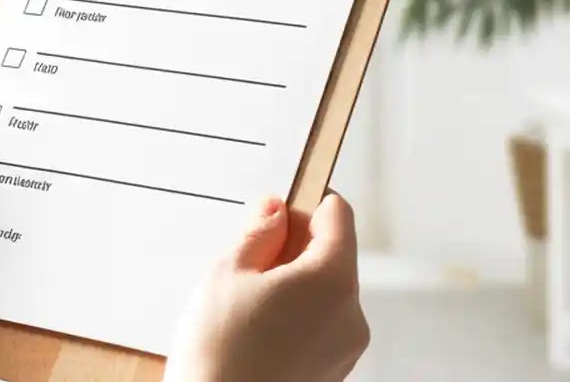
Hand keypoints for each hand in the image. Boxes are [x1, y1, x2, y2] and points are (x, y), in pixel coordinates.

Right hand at [165, 193, 368, 381]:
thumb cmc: (218, 353)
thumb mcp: (227, 272)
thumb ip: (258, 233)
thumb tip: (274, 210)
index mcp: (332, 281)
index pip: (338, 216)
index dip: (307, 203)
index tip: (280, 208)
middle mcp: (351, 315)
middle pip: (334, 256)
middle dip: (295, 249)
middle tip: (250, 261)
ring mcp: (346, 349)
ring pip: (326, 293)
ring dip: (294, 285)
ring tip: (248, 303)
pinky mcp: (334, 373)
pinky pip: (322, 326)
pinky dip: (297, 318)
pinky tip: (257, 331)